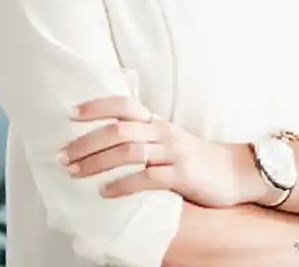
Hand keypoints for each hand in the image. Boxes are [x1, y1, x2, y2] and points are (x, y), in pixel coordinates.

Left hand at [59, 95, 259, 207]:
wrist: (237, 173)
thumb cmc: (197, 161)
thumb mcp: (170, 143)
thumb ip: (143, 140)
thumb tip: (103, 146)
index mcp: (158, 123)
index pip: (124, 105)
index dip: (96, 106)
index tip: (70, 115)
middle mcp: (164, 133)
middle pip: (118, 129)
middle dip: (86, 142)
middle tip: (61, 156)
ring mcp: (174, 153)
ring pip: (129, 151)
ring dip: (97, 162)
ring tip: (75, 174)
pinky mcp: (183, 175)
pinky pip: (148, 178)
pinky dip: (123, 185)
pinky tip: (106, 193)